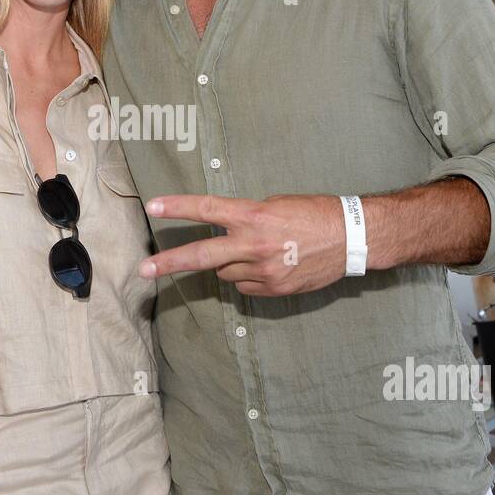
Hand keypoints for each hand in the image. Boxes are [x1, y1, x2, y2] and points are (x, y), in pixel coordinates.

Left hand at [140, 193, 346, 295]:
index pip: (207, 209)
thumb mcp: (276, 205)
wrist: (351, 239)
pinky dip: (248, 277)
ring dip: (229, 263)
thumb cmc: (314, 213)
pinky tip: (269, 266)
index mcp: (253, 216)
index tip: (153, 207)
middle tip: (144, 270)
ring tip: (257, 251)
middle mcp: (253, 245)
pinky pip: (244, 286)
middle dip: (169, 263)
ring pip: (225, 272)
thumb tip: (225, 235)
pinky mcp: (273, 290)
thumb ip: (246, 219)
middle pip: (201, 256)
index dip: (178, 207)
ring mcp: (263, 271)